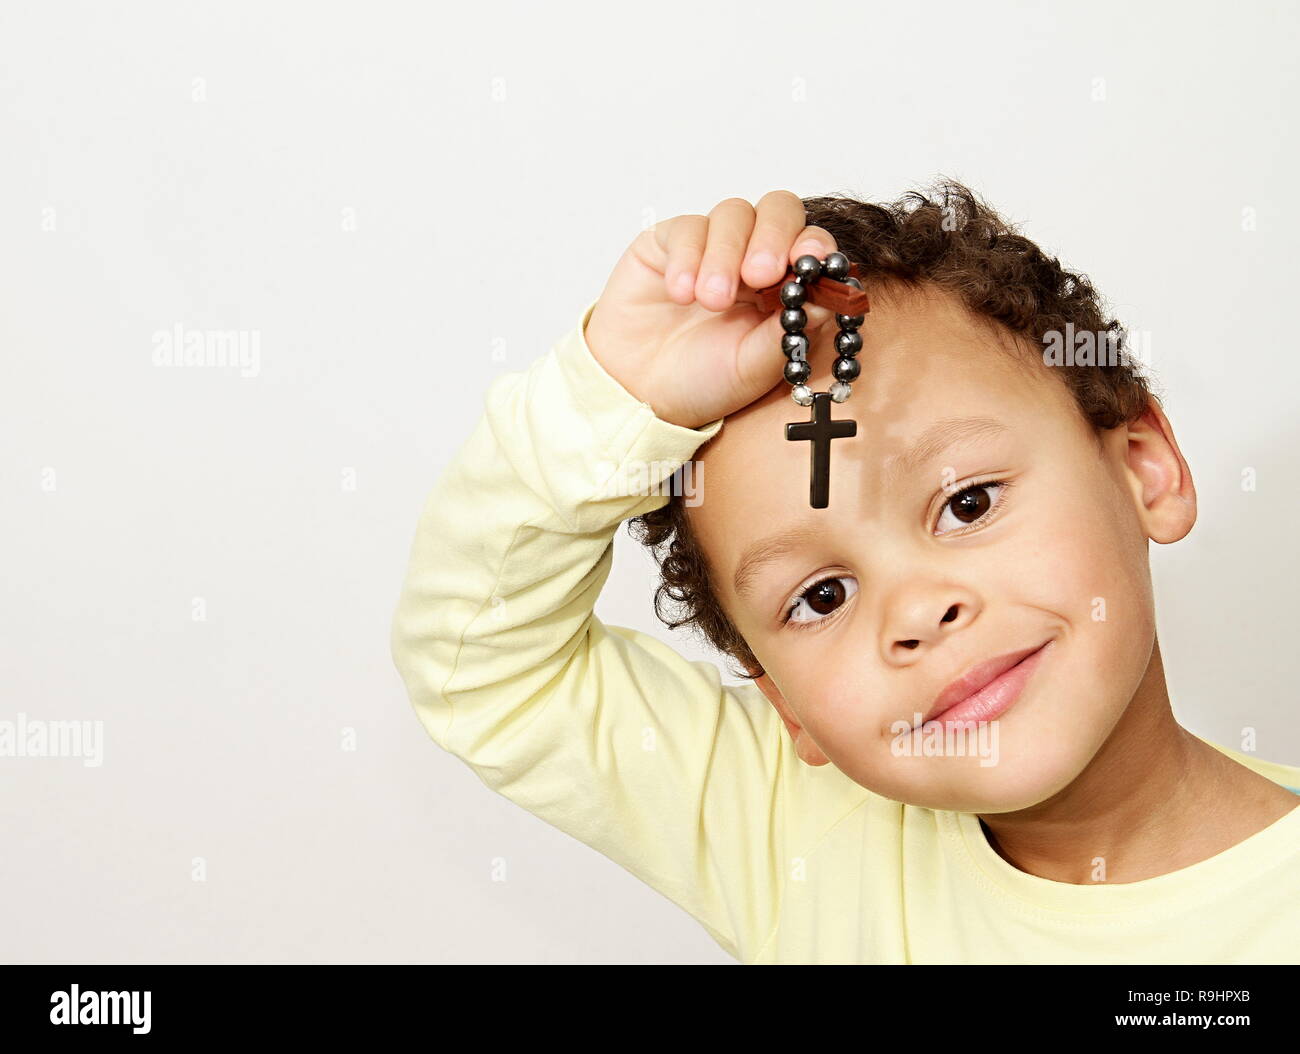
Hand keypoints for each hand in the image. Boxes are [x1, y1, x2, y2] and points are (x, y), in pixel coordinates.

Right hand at [583, 192, 842, 429]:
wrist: (639, 393)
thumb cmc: (702, 382)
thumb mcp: (753, 368)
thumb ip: (791, 333)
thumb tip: (832, 297)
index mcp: (784, 286)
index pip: (811, 244)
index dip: (814, 246)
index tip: (808, 262)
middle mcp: (753, 257)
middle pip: (779, 209)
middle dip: (773, 236)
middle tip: (759, 274)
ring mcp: (712, 245)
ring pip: (733, 214)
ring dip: (725, 255)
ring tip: (710, 301)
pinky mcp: (669, 242)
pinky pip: (688, 227)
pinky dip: (687, 257)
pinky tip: (680, 293)